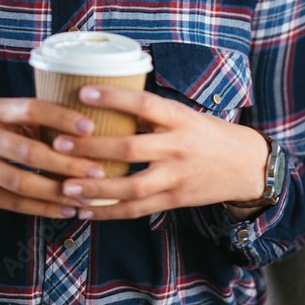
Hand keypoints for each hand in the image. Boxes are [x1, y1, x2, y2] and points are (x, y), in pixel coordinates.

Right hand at [0, 97, 106, 219]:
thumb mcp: (0, 113)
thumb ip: (33, 118)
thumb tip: (83, 126)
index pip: (32, 109)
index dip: (61, 118)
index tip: (90, 126)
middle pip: (31, 150)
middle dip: (67, 163)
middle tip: (99, 170)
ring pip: (23, 182)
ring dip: (58, 191)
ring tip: (87, 195)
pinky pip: (14, 203)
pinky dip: (43, 208)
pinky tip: (66, 209)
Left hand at [52, 85, 270, 220]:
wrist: (246, 165)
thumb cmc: (207, 133)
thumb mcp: (183, 116)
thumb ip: (149, 116)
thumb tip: (103, 109)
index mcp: (179, 118)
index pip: (143, 103)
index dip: (113, 98)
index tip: (82, 93)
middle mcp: (178, 147)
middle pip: (130, 148)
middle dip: (91, 147)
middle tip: (58, 143)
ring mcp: (176, 177)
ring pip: (130, 187)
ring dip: (94, 188)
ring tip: (64, 186)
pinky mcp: (174, 200)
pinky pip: (137, 210)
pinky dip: (108, 212)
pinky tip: (84, 211)